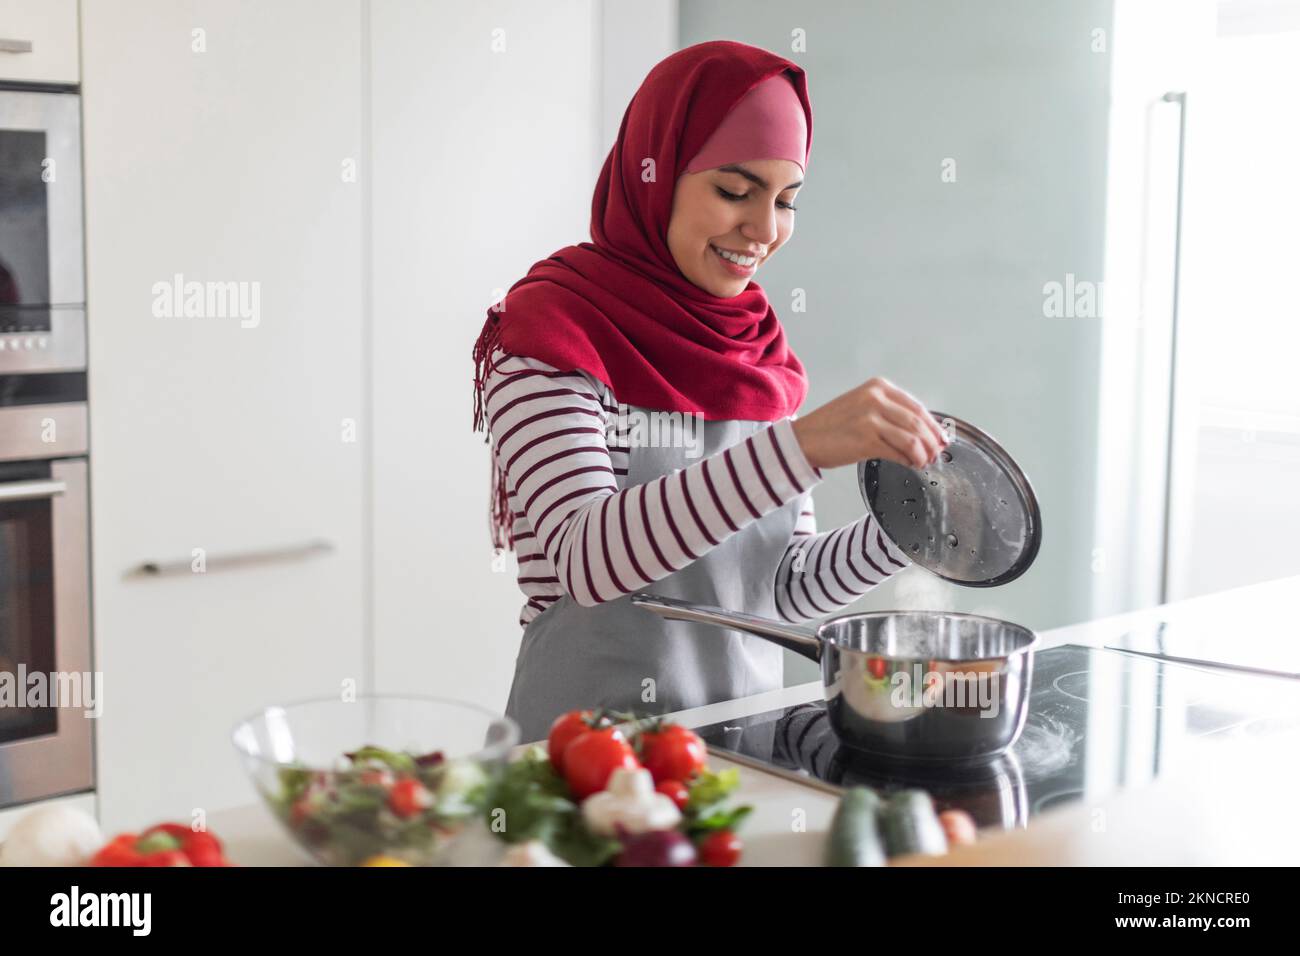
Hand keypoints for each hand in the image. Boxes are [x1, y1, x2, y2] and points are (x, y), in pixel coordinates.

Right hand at [791, 377, 948, 470]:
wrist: (803, 439)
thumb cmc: (832, 426)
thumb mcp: (862, 406)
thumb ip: (889, 412)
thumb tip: (922, 431)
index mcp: (877, 387)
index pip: (917, 407)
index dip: (934, 426)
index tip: (942, 438)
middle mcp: (875, 398)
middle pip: (918, 423)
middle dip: (932, 442)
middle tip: (936, 454)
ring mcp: (871, 418)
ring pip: (912, 438)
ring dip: (923, 454)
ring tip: (924, 463)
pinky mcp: (866, 439)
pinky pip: (899, 452)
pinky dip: (909, 461)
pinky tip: (909, 465)